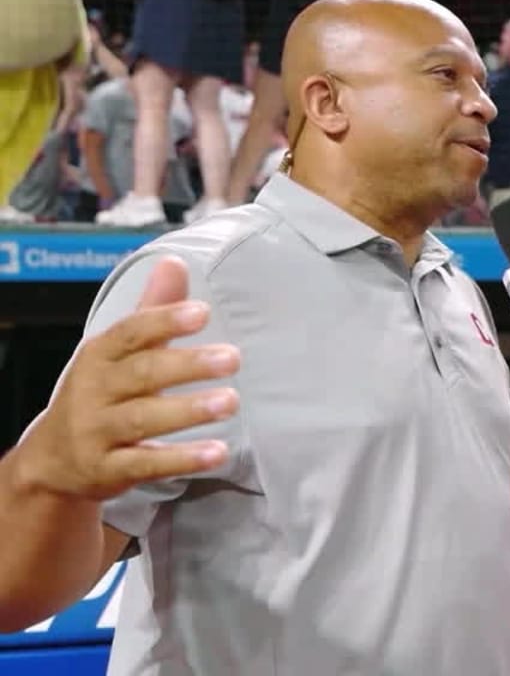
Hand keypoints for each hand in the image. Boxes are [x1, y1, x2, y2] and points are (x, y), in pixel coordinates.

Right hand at [16, 257, 240, 502]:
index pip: (130, 332)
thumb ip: (152, 310)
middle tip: (233, 359)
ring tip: (230, 402)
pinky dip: (181, 459)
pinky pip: (145, 464)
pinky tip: (216, 452)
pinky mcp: (107, 469)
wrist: (53, 457)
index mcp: (99, 355)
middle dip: (188, 365)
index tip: (202, 312)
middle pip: (142, 374)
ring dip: (189, 410)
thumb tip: (174, 262)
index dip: (164, 321)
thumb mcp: (118, 351)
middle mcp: (94, 391)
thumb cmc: (100, 393)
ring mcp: (97, 432)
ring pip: (144, 419)